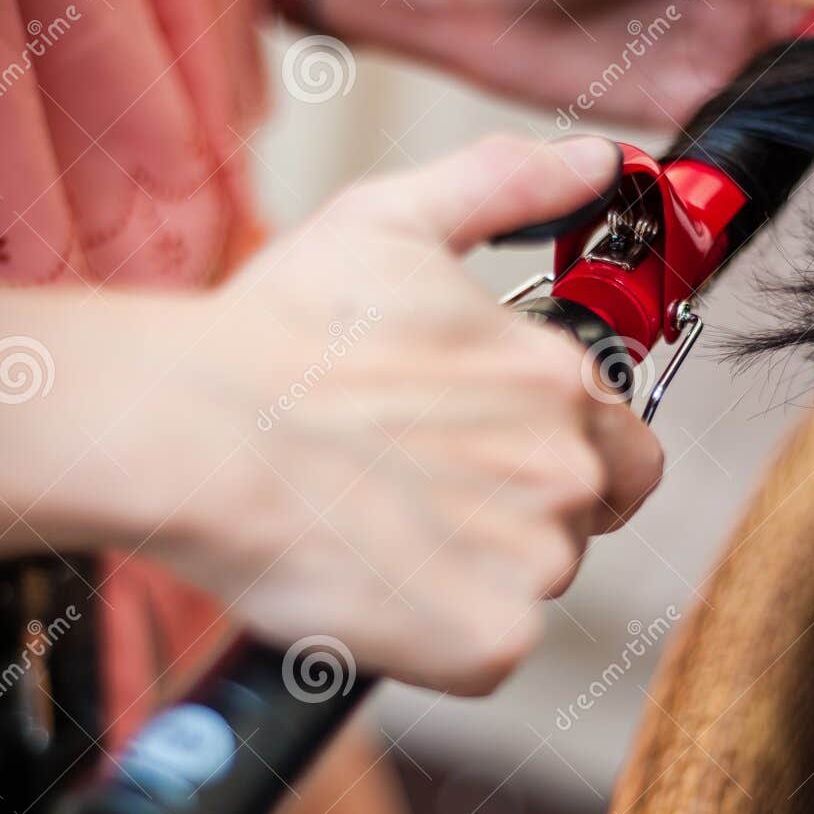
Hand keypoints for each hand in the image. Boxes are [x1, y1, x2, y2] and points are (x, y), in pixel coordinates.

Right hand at [149, 134, 663, 692]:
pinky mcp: (486, 642)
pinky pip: (488, 652)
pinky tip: (375, 584)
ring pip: (529, 589)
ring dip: (470, 575)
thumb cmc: (278, 333)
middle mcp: (565, 471)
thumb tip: (597, 161)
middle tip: (416, 495)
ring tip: (380, 533)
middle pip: (578, 523)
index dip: (558, 457)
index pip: (621, 450)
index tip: (481, 459)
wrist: (191, 433)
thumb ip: (507, 185)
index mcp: (558, 381)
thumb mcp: (393, 223)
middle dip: (515, 517)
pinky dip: (438, 636)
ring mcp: (531, 563)